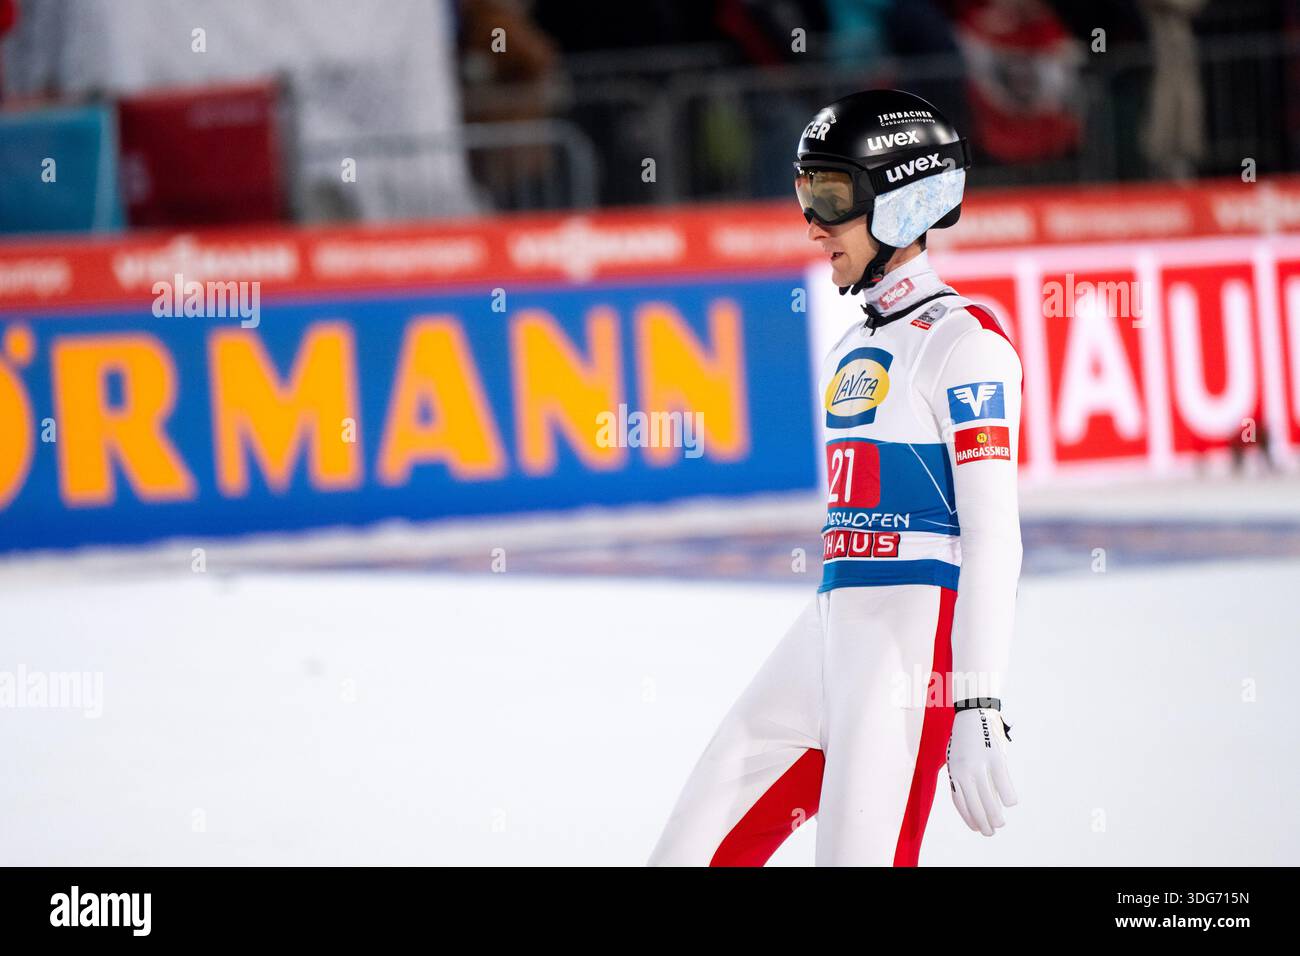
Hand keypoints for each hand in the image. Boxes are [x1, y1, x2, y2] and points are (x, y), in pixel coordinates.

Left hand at [946, 707, 1017, 835]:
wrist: (972, 712)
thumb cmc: (965, 738)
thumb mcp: (957, 757)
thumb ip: (963, 777)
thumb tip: (979, 801)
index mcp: (954, 771)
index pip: (960, 802)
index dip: (968, 818)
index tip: (976, 828)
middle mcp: (964, 771)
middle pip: (974, 805)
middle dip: (982, 823)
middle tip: (990, 832)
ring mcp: (980, 766)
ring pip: (989, 800)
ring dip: (996, 816)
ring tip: (1000, 824)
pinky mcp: (996, 759)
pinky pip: (1004, 785)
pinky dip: (1009, 797)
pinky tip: (1010, 803)